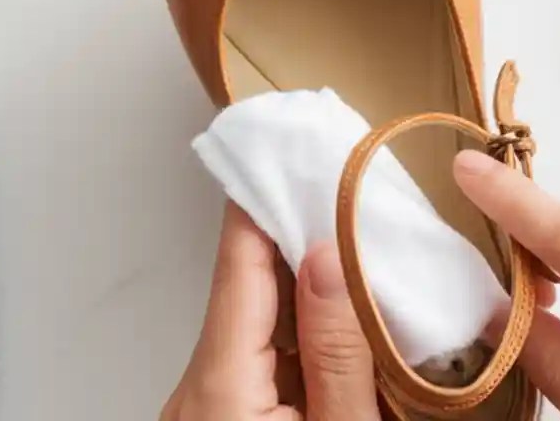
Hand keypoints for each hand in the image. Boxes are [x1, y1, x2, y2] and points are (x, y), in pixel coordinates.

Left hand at [162, 202, 380, 419]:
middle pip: (244, 293)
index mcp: (220, 387)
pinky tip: (341, 332)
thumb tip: (328, 259)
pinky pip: (256, 362)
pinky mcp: (221, 420)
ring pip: (253, 326)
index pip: (237, 266)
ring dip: (304, 298)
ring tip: (363, 266)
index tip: (301, 165)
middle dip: (299, 250)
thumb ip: (336, 354)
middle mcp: (197, 392)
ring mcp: (205, 409)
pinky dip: (297, 341)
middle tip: (353, 210)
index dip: (267, 207)